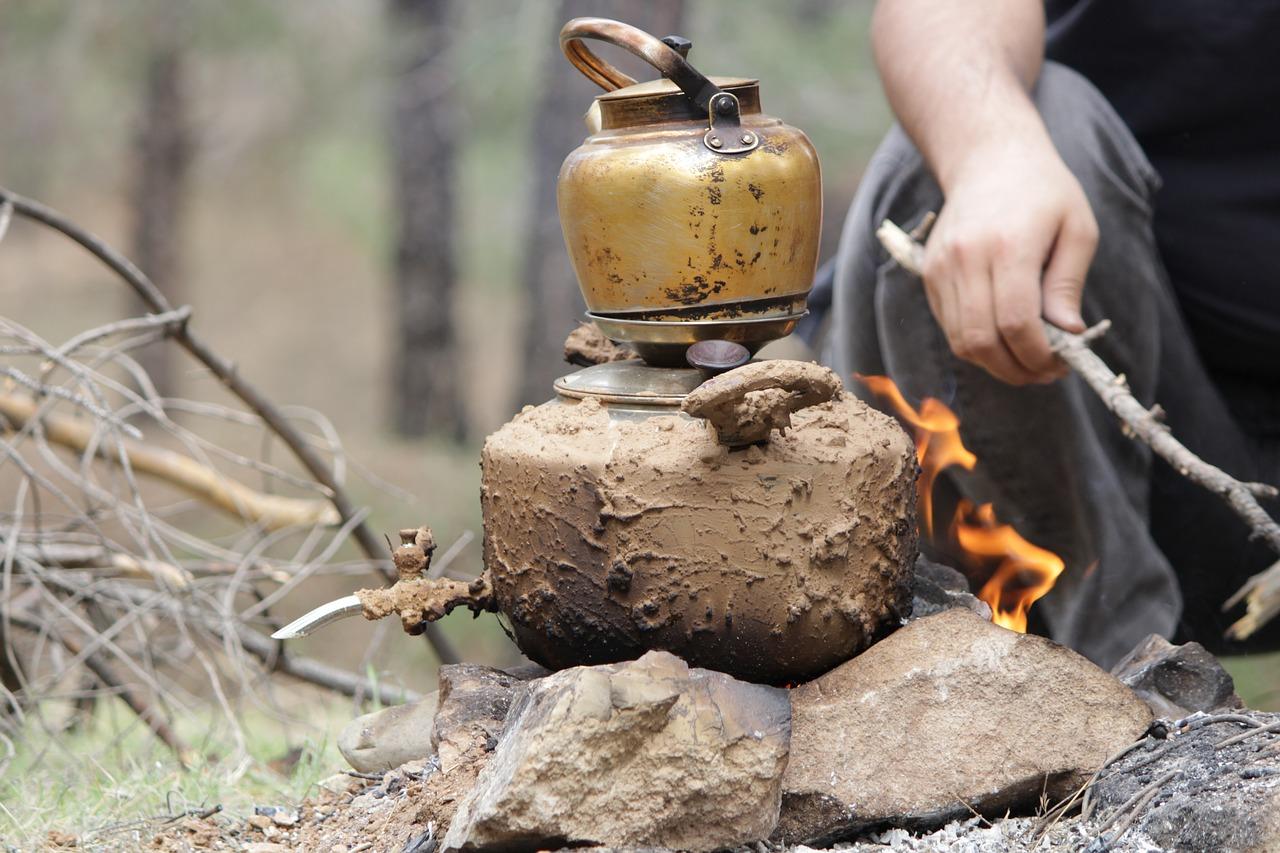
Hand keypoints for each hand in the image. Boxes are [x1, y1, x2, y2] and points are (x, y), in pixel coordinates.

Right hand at [921, 138, 1096, 383]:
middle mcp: (967, 258)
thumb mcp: (1077, 229)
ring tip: (1024, 360)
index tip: (1059, 365)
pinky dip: (975, 342)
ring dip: (994, 363)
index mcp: (1009, 246)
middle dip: (1014, 369)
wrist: (987, 158)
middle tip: (1043, 373)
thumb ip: (1068, 284)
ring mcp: (941, 267)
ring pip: (960, 341)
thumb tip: (1066, 334)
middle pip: (981, 340)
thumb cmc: (1043, 191)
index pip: (1016, 322)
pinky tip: (1001, 337)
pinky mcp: (929, 273)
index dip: (1037, 355)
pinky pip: (949, 326)